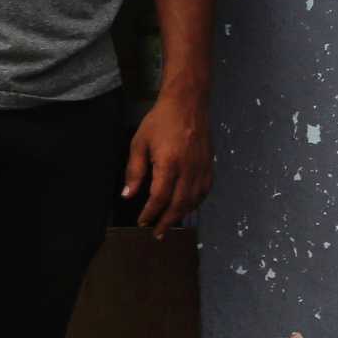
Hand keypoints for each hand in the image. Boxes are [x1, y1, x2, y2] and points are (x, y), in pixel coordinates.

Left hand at [124, 88, 212, 234]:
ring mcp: (202, 167)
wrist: (188, 104)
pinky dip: (195, 203)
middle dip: (167, 221)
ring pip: (194, 200)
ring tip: (169, 224)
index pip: (160, 197)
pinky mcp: (210, 165)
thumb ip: (134, 171)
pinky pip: (204, 190)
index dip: (151, 212)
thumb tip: (128, 195)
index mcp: (169, 163)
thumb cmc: (160, 121)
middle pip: (179, 203)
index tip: (142, 221)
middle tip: (157, 233)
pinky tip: (186, 207)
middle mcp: (189, 168)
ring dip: (181, 215)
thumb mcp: (139, 143)